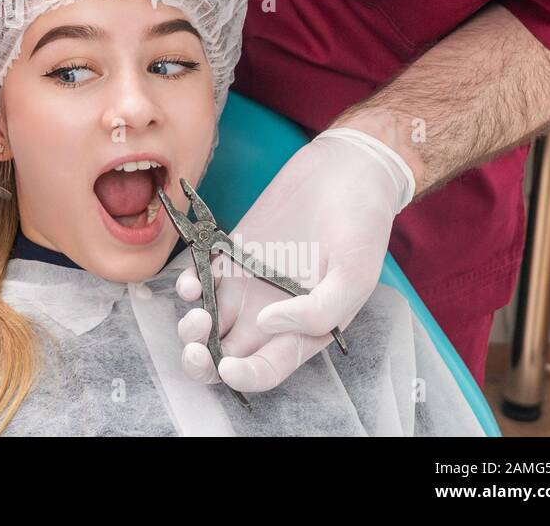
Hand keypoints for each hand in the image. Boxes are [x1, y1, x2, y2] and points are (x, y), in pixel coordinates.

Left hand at [175, 127, 414, 392]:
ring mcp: (248, 285)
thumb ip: (317, 310)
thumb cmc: (361, 226)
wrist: (345, 172)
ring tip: (198, 309)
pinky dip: (188, 288)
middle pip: (226, 355)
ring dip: (190, 328)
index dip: (243, 377)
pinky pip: (200, 281)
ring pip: (207, 324)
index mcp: (304, 331)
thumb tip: (267, 324)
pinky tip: (193, 282)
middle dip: (204, 362)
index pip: (266, 370)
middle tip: (198, 346)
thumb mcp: (356, 275)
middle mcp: (271, 314)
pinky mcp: (230, 255)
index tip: (227, 366)